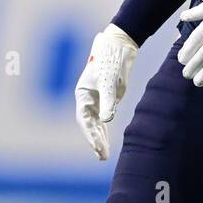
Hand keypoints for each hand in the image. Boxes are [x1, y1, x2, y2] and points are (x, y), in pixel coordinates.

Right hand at [74, 24, 138, 159]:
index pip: (84, 119)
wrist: (120, 46)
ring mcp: (98, 99)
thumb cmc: (111, 61)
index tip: (97, 146)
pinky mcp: (109, 98)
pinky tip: (105, 141)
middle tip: (101, 156)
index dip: (90, 134)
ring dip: (100, 138)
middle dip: (95, 140)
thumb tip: (107, 119)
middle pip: (89, 124)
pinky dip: (104, 130)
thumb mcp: (109, 82)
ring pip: (96, 123)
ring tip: (102, 155)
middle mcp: (88, 99)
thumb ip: (108, 101)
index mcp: (83, 94)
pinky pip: (104, 118)